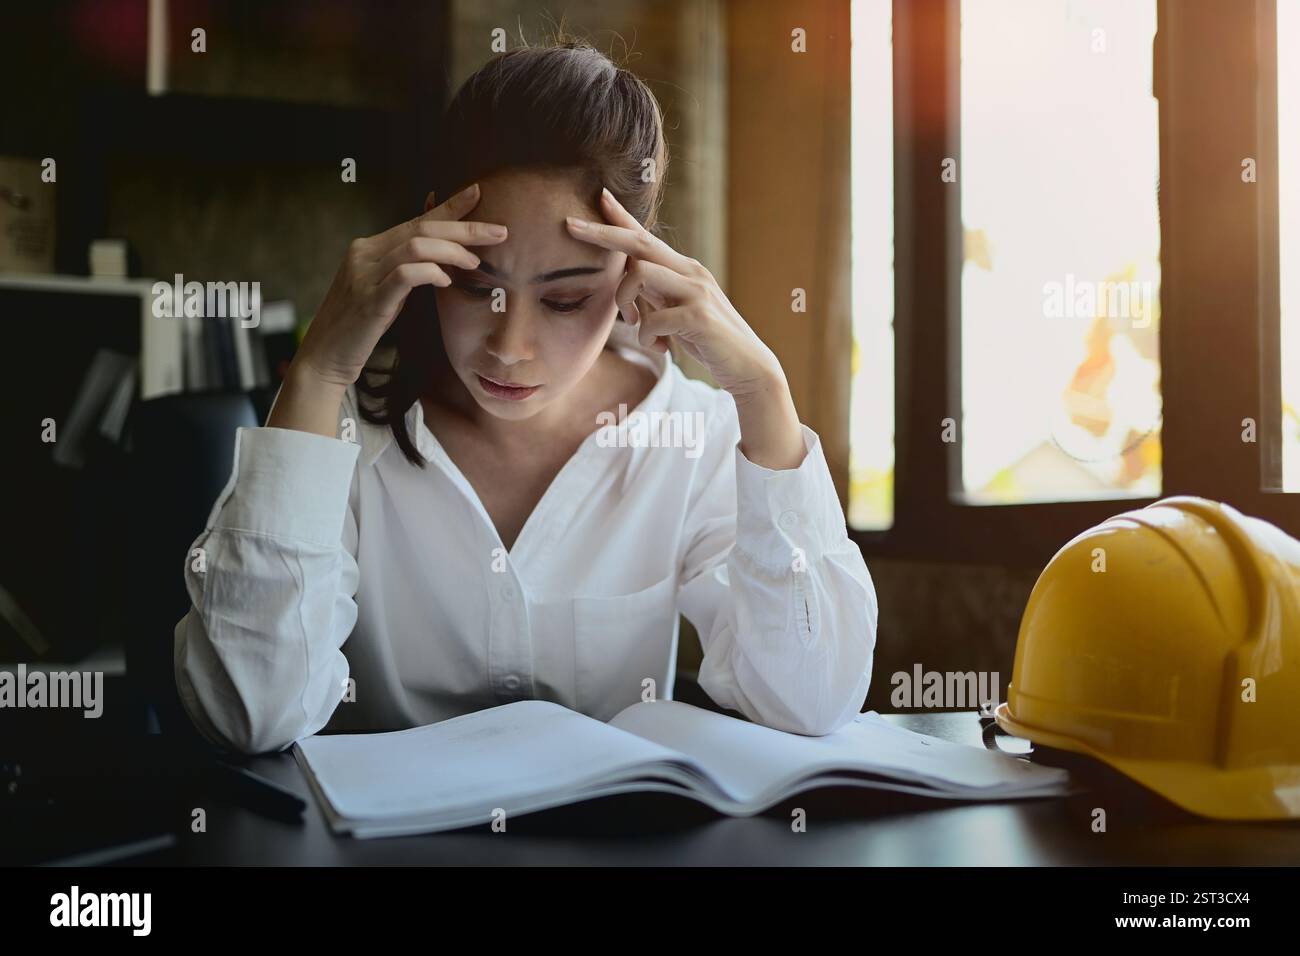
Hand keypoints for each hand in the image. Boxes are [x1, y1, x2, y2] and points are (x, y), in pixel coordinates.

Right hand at [293, 183, 508, 388]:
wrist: (324, 357)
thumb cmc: (360, 328)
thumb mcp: (385, 292)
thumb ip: (406, 272)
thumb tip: (442, 260)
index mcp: (370, 248)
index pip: (416, 221)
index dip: (449, 206)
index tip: (478, 193)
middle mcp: (364, 253)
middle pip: (421, 228)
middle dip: (465, 228)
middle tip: (499, 232)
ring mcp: (364, 275)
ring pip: (416, 246)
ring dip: (452, 251)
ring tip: (475, 263)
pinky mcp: (369, 300)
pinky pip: (405, 275)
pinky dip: (431, 272)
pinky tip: (447, 281)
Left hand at [565, 188, 785, 401]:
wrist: (749, 367)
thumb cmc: (709, 342)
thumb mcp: (677, 312)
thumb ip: (656, 295)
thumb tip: (627, 284)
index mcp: (684, 269)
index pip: (646, 236)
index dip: (620, 216)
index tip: (598, 195)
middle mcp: (690, 272)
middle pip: (638, 242)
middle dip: (601, 233)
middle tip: (570, 225)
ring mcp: (696, 292)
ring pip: (639, 274)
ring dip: (624, 302)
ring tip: (635, 325)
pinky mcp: (698, 317)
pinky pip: (652, 318)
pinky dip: (645, 336)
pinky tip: (658, 347)